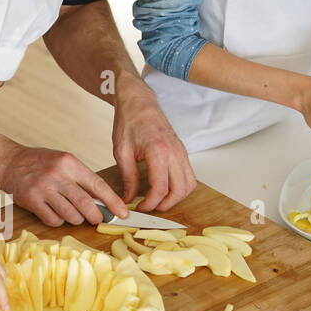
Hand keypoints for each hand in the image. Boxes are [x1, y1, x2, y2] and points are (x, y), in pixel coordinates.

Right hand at [0, 143, 127, 227]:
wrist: (8, 162)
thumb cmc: (39, 163)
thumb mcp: (63, 162)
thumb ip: (80, 178)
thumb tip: (102, 200)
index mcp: (69, 163)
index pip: (97, 185)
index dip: (113, 202)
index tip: (122, 213)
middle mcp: (57, 175)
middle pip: (85, 204)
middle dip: (96, 216)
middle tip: (97, 220)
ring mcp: (43, 188)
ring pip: (70, 215)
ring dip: (75, 219)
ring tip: (72, 213)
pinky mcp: (32, 201)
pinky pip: (53, 220)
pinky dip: (58, 221)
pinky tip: (55, 213)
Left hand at [112, 82, 196, 211]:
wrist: (139, 102)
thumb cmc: (129, 122)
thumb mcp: (121, 152)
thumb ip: (128, 178)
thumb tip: (129, 199)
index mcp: (158, 152)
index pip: (160, 188)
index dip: (150, 203)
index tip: (140, 208)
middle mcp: (174, 152)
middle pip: (179, 190)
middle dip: (165, 205)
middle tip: (150, 207)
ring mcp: (181, 151)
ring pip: (189, 185)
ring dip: (176, 197)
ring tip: (158, 200)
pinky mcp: (182, 151)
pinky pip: (189, 175)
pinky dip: (180, 187)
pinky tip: (166, 189)